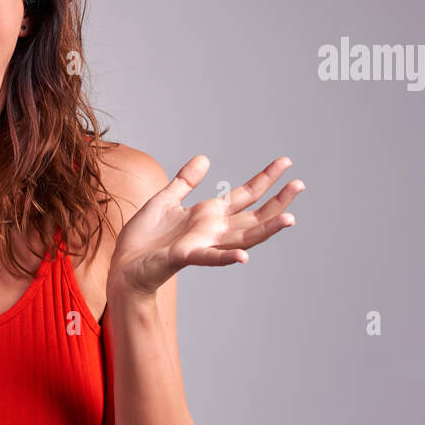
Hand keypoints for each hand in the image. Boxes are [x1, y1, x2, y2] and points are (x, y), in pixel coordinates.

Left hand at [108, 155, 303, 297]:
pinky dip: (227, 258)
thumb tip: (204, 159)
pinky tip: (244, 257)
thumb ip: (185, 181)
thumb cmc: (144, 238)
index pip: (245, 195)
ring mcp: (201, 244)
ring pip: (241, 238)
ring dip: (266, 230)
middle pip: (253, 216)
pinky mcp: (183, 256)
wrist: (124, 265)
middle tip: (300, 184)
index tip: (286, 163)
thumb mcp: (165, 200)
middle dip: (277, 202)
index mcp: (208, 215)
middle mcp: (212, 230)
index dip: (265, 179)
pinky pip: (209, 257)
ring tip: (290, 219)